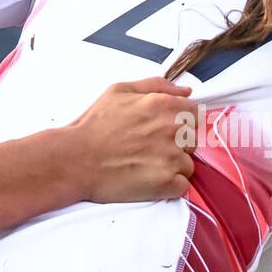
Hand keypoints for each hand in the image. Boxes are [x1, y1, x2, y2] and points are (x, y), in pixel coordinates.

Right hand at [69, 77, 197, 202]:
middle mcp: (173, 130)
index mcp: (165, 106)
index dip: (180, 123)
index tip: (164, 131)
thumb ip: (157, 86)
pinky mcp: (167, 183)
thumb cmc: (94, 126)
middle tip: (149, 149)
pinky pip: (182, 185)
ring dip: (172, 167)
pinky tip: (149, 179)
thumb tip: (185, 91)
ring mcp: (172, 157)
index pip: (195, 114)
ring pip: (188, 164)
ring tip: (145, 165)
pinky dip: (169, 186)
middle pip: (192, 140)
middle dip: (176, 145)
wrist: (76, 159)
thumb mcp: (120, 91)